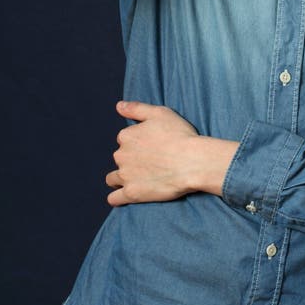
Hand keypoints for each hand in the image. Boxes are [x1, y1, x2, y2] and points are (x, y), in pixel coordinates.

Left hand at [105, 100, 237, 205]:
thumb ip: (136, 108)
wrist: (192, 161)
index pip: (125, 139)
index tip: (151, 145)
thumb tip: (118, 106)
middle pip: (120, 157)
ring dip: (120, 178)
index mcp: (127, 135)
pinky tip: (121, 197)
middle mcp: (121, 155)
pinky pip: (114, 198)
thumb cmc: (179, 135)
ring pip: (113, 178)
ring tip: (136, 179)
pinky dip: (116, 198)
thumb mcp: (160, 113)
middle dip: (130, 159)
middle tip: (150, 162)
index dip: (138, 142)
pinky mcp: (132, 193)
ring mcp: (125, 175)